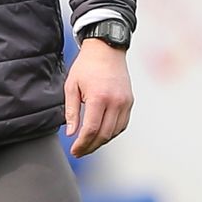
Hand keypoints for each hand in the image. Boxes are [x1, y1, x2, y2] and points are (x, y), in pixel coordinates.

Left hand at [65, 39, 133, 156]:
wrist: (106, 49)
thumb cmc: (86, 66)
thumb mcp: (72, 86)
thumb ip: (71, 111)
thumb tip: (71, 133)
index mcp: (99, 97)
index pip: (91, 129)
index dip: (82, 143)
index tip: (74, 150)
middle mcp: (115, 102)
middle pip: (104, 134)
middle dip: (91, 146)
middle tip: (79, 152)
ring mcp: (125, 102)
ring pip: (115, 132)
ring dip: (101, 142)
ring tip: (89, 144)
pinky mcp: (130, 102)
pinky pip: (122, 124)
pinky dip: (112, 133)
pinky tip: (101, 134)